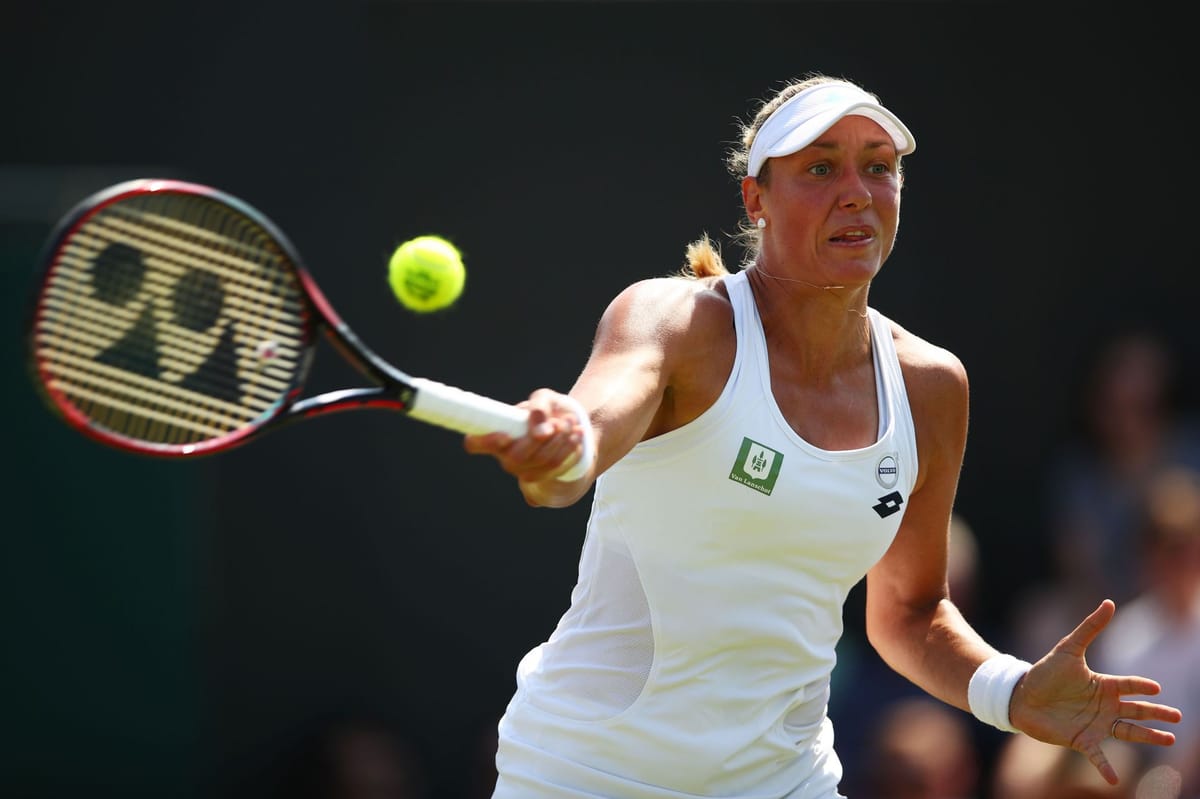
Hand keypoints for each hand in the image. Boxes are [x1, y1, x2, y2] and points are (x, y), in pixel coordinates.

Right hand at [463, 388, 587, 491]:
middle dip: (540, 440)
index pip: (475, 443)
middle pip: (515, 458)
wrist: (570, 426)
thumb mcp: (545, 398)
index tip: (505, 435)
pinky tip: (576, 435)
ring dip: (559, 441)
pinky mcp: (543, 476)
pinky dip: (569, 449)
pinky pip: (556, 468)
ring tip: (570, 422)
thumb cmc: (549, 410)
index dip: (484, 443)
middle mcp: (505, 456)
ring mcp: (524, 470)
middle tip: (559, 422)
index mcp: (496, 433)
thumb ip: (540, 405)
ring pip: (539, 463)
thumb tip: (539, 424)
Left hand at [1009, 598, 1182, 784]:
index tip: (1156, 687)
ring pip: (1128, 733)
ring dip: (1148, 737)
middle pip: (1137, 711)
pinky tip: (1113, 780)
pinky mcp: (1081, 740)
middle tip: (1178, 717)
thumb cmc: (1045, 672)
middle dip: (1157, 714)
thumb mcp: (1068, 648)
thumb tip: (1109, 602)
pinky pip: (1098, 756)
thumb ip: (1090, 628)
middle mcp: (1105, 707)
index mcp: (1103, 685)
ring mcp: (1095, 725)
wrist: (1020, 695)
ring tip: (1169, 740)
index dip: (1141, 686)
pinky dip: (1105, 768)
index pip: (1129, 685)